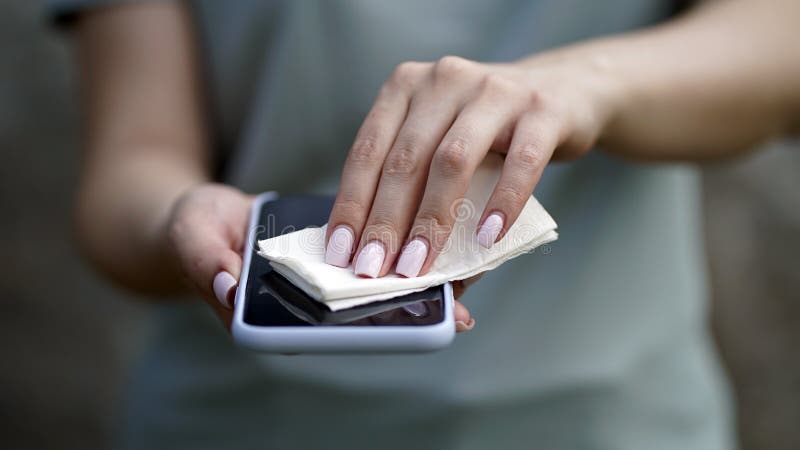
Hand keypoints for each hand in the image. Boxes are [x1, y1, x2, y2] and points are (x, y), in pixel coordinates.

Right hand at [166, 183, 475, 331]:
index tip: (410, 327)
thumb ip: (204, 262)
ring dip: (415, 283)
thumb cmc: (194, 231)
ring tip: (463, 277)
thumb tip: (228, 287)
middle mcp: (304, 304)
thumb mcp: (191, 238)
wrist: (206, 216)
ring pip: (372, 291)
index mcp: (273, 315)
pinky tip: (436, 237)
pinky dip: (401, 249)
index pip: (326, 333)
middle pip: (361, 316)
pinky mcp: (333, 257)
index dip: (369, 332)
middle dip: (408, 313)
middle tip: (458, 313)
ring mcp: (322, 282)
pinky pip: (370, 256)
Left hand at [326, 55, 614, 277]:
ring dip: (432, 219)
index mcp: (407, 87)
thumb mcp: (446, 147)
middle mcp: (444, 80)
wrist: (562, 93)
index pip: (367, 151)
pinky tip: (487, 238)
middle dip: (385, 222)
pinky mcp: (542, 111)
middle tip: (375, 268)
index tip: (343, 254)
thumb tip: (399, 272)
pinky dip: (502, 203)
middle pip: (405, 159)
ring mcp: (495, 91)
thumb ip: (419, 194)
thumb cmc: (488, 132)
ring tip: (419, 263)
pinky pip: (520, 162)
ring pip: (452, 159)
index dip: (352, 205)